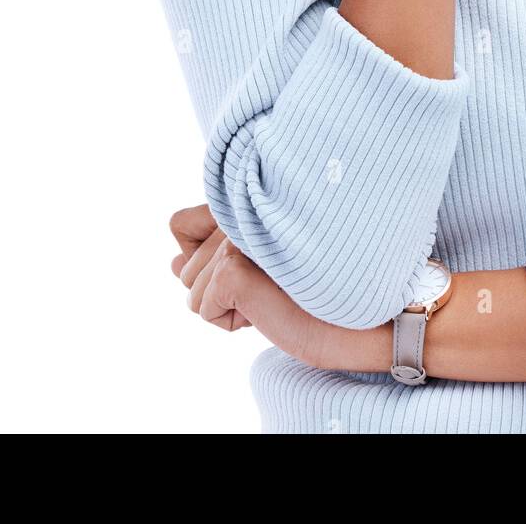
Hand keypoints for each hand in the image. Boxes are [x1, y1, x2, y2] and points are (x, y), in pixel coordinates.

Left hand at [168, 203, 341, 362]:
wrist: (352, 318)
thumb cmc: (310, 291)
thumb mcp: (256, 269)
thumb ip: (213, 259)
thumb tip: (172, 264)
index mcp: (246, 202)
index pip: (180, 223)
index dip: (201, 258)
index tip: (248, 267)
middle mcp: (239, 211)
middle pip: (184, 269)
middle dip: (218, 290)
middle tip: (268, 284)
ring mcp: (234, 238)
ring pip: (192, 294)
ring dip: (228, 306)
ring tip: (271, 293)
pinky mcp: (232, 267)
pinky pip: (204, 311)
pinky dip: (231, 322)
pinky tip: (266, 310)